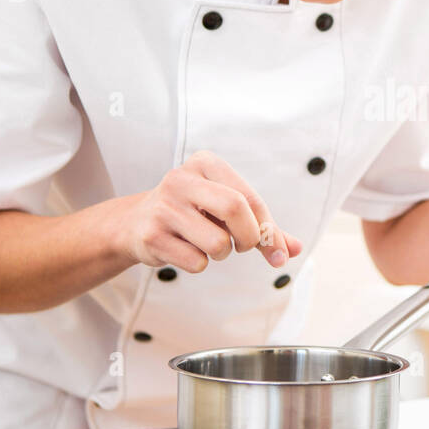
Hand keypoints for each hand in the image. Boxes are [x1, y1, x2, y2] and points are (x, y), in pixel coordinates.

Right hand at [114, 150, 301, 273]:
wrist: (135, 224)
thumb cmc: (192, 214)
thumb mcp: (225, 209)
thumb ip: (262, 227)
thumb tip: (293, 250)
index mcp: (205, 163)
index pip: (250, 197)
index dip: (270, 229)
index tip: (279, 253)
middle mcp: (181, 178)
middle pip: (235, 208)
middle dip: (249, 237)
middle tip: (242, 246)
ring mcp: (164, 207)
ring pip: (218, 242)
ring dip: (222, 253)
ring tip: (206, 243)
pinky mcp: (151, 235)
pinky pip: (197, 262)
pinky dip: (199, 264)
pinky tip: (184, 250)